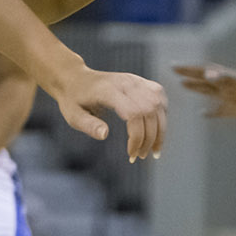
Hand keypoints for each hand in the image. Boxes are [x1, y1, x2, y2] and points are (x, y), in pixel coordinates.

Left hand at [50, 65, 167, 161]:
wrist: (75, 79)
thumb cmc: (74, 100)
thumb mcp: (73, 115)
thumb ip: (88, 125)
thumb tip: (105, 135)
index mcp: (108, 90)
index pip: (133, 113)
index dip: (137, 136)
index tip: (130, 154)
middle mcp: (125, 82)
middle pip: (149, 111)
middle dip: (150, 138)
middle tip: (141, 156)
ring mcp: (135, 80)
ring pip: (159, 105)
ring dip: (160, 130)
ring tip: (153, 150)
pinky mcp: (140, 81)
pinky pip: (160, 98)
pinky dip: (162, 116)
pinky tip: (156, 131)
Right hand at [173, 64, 235, 118]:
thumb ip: (226, 78)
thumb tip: (207, 74)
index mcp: (227, 78)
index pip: (204, 72)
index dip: (189, 70)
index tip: (174, 66)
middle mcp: (228, 87)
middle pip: (205, 80)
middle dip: (190, 76)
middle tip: (176, 73)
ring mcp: (233, 98)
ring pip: (211, 93)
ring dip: (198, 89)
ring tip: (185, 86)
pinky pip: (221, 111)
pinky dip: (211, 112)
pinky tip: (204, 114)